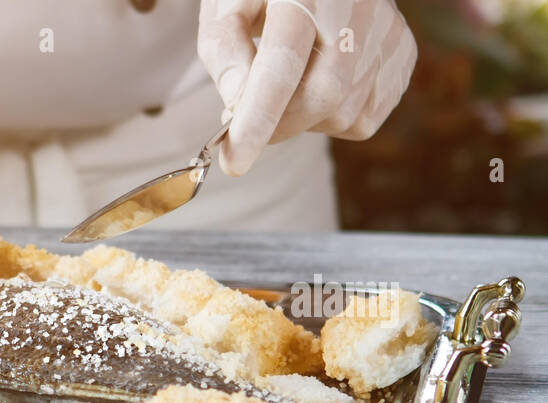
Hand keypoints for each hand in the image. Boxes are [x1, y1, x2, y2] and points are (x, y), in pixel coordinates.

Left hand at [198, 0, 417, 175]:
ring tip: (291, 81)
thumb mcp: (227, 6)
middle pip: (322, 97)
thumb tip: (238, 103)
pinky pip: (362, 120)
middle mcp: (359, 9)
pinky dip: (330, 118)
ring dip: (302, 119)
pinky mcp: (403, 56)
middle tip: (248, 118)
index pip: (283, 65)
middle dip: (277, 124)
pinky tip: (318, 81)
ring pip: (342, 115)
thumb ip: (223, 49)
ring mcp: (388, 33)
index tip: (233, 162)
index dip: (257, 119)